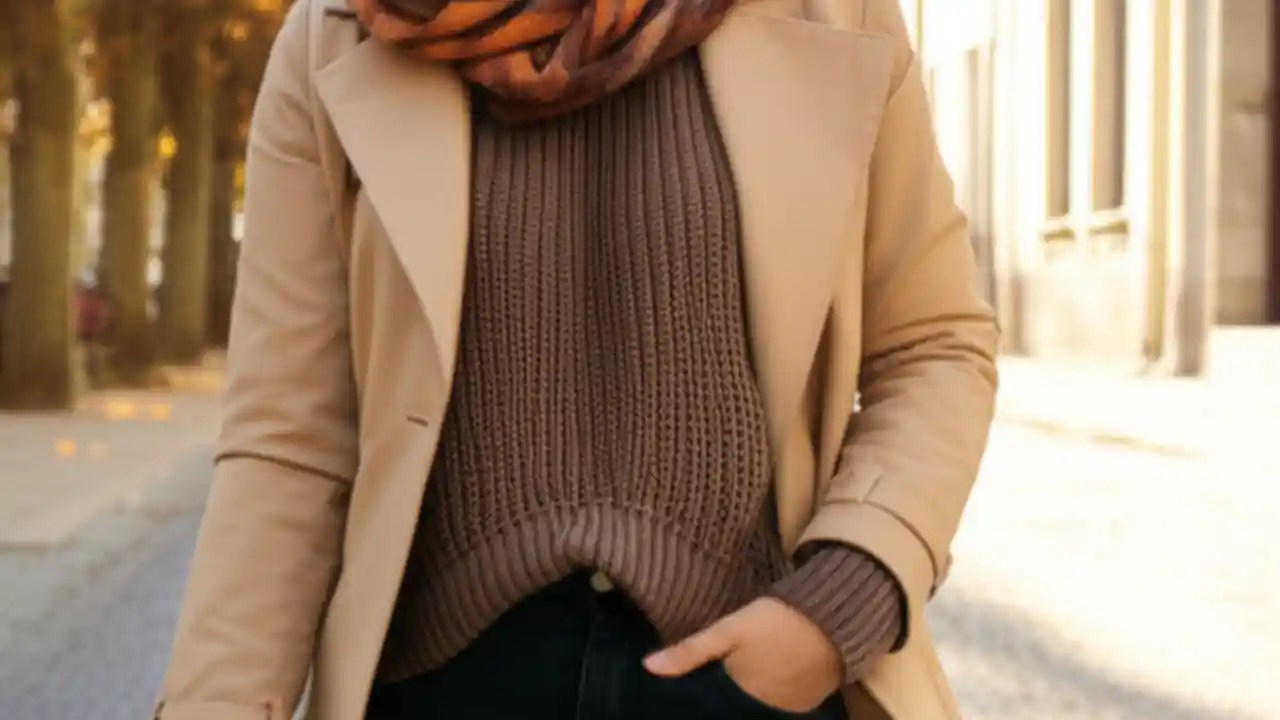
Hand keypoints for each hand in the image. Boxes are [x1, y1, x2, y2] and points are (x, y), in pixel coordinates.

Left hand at [643, 597, 842, 712]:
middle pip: (733, 709)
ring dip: (748, 698)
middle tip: (721, 676)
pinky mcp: (807, 704)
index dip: (703, 696)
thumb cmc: (776, 621)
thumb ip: (690, 651)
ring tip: (744, 676)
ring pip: (757, 708)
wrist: (833, 618)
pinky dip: (770, 697)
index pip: (711, 706)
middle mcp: (764, 710)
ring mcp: (788, 710)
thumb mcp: (729, 629)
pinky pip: (780, 708)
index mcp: (740, 695)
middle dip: (723, 698)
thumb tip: (647, 666)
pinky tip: (766, 679)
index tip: (697, 686)